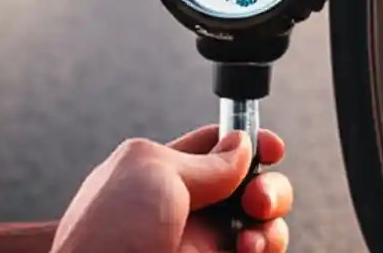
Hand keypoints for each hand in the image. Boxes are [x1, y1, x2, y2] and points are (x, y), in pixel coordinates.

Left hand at [51, 127, 290, 252]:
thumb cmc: (111, 235)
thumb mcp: (152, 172)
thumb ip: (205, 159)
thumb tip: (242, 145)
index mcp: (162, 173)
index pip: (215, 146)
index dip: (247, 141)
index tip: (271, 147)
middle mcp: (188, 208)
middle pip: (249, 183)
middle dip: (267, 184)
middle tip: (256, 198)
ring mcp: (204, 243)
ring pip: (262, 221)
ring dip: (272, 219)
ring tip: (253, 231)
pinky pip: (261, 251)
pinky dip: (268, 246)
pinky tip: (249, 249)